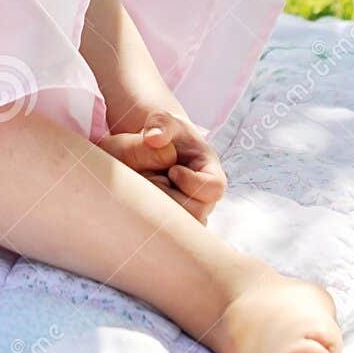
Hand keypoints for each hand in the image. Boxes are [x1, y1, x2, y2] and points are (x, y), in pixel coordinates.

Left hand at [98, 109, 227, 223]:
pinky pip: (166, 233)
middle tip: (150, 180)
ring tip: (145, 188)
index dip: (192, 182)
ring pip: (180, 228)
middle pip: (195, 213)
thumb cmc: (161, 131)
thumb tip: (153, 139)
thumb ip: (160, 123)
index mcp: (209, 171)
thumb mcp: (162, 119)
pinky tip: (140, 202)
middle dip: (168, 197)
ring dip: (158, 209)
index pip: (213, 187)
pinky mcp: (172, 222)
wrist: (150, 145)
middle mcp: (203, 197)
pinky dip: (150, 219)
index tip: (172, 170)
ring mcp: (189, 211)